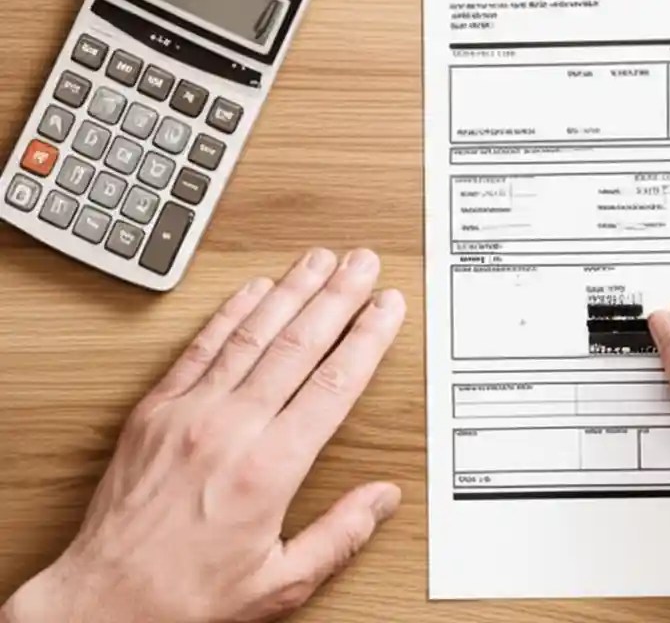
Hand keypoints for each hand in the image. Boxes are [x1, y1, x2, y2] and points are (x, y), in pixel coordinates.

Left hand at [2, 249, 405, 622]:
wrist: (102, 600)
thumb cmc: (185, 596)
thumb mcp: (280, 582)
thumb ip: (339, 536)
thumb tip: (382, 499)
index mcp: (269, 469)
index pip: (333, 384)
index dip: (367, 338)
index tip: (387, 308)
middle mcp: (229, 430)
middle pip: (298, 345)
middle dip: (337, 297)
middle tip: (363, 264)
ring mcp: (188, 414)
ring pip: (251, 336)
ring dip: (290, 291)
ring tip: (319, 260)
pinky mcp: (154, 412)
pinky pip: (200, 349)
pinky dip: (230, 315)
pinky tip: (254, 292)